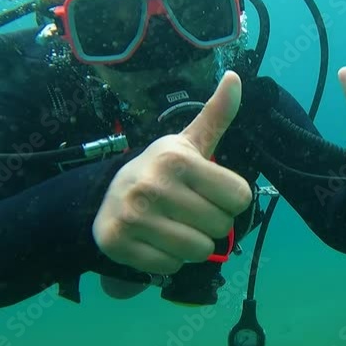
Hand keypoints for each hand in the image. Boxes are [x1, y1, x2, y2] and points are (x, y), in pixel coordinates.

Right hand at [93, 71, 253, 274]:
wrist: (106, 195)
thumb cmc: (161, 170)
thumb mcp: (189, 142)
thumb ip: (217, 115)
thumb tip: (235, 78)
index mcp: (177, 159)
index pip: (240, 198)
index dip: (229, 199)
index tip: (209, 191)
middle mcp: (153, 186)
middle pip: (221, 227)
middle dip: (211, 223)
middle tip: (189, 210)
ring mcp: (133, 217)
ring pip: (199, 252)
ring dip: (192, 245)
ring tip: (174, 225)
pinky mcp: (119, 244)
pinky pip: (171, 266)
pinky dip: (168, 259)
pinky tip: (155, 239)